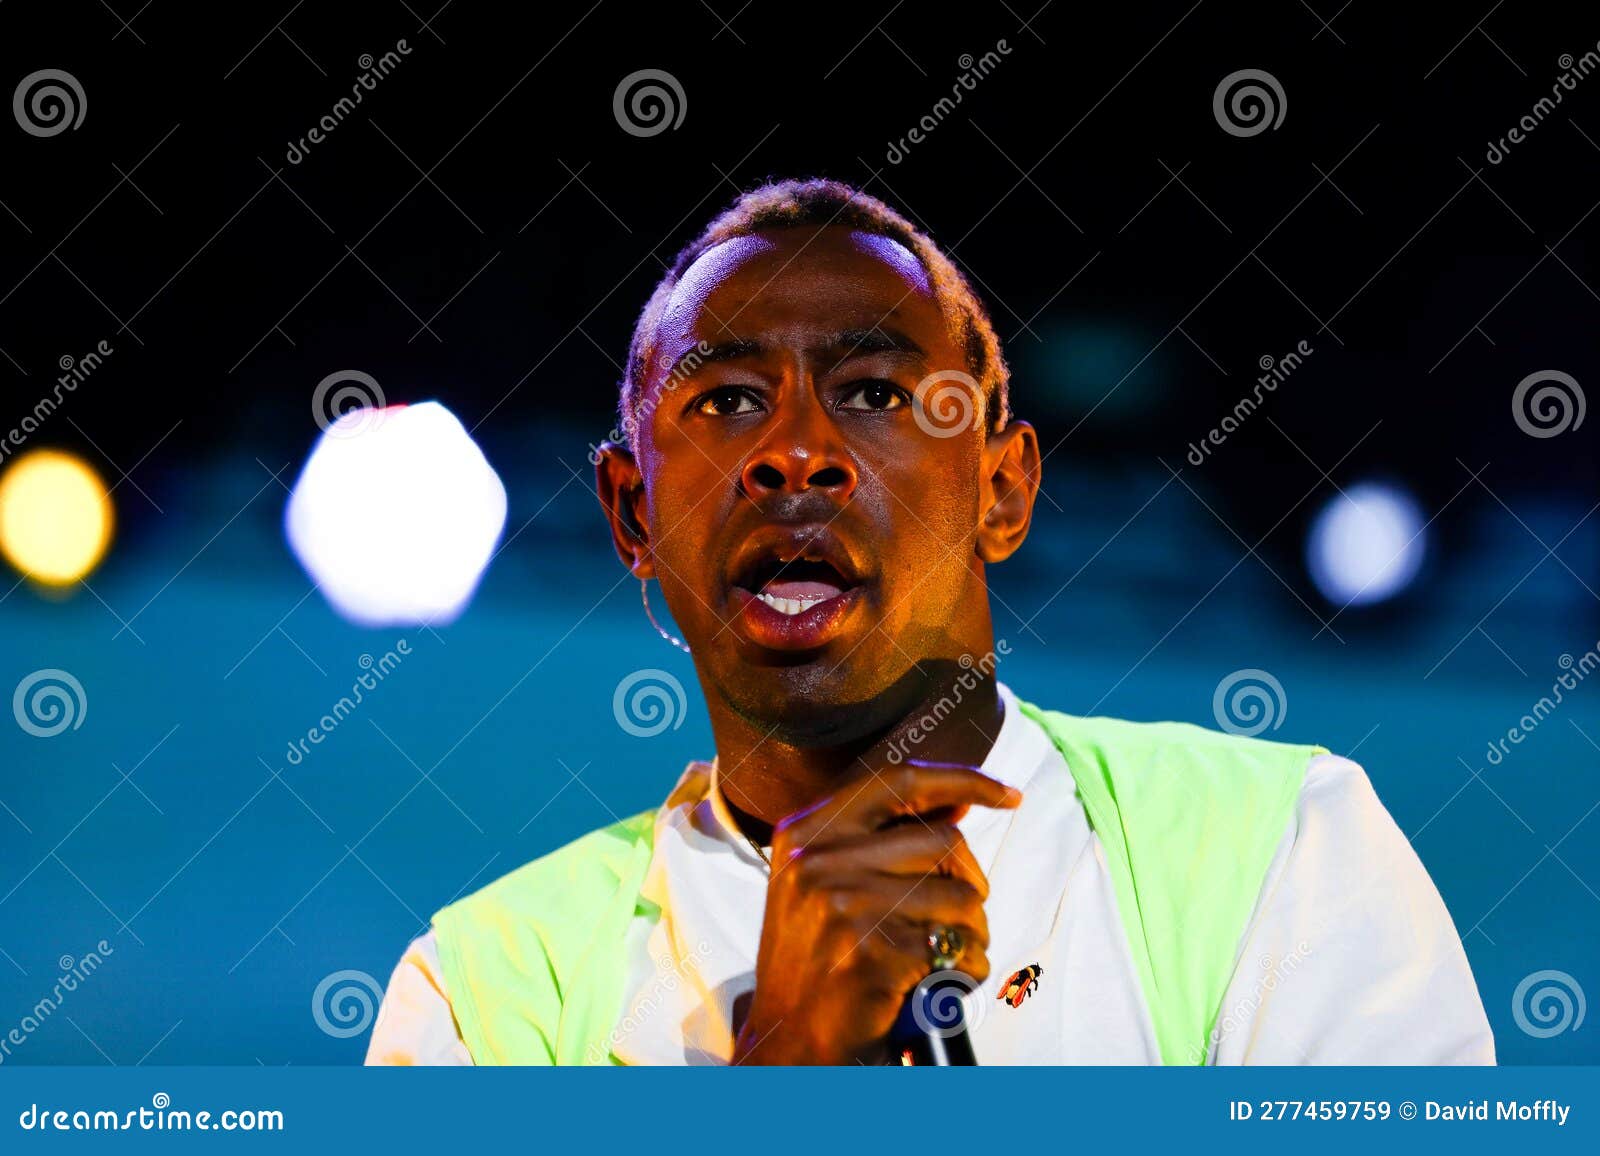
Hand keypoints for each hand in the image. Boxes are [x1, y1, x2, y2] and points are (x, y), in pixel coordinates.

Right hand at [731, 761, 1020, 1064]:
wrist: (788, 1042)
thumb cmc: (816, 959)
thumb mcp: (827, 882)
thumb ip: (884, 838)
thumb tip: (958, 801)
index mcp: (807, 831)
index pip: (900, 779)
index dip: (964, 779)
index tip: (1009, 793)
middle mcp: (818, 860)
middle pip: (945, 841)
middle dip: (970, 883)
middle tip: (959, 920)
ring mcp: (843, 906)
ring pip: (961, 898)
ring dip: (972, 934)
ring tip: (944, 958)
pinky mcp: (870, 954)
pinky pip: (955, 949)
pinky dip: (965, 972)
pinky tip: (938, 987)